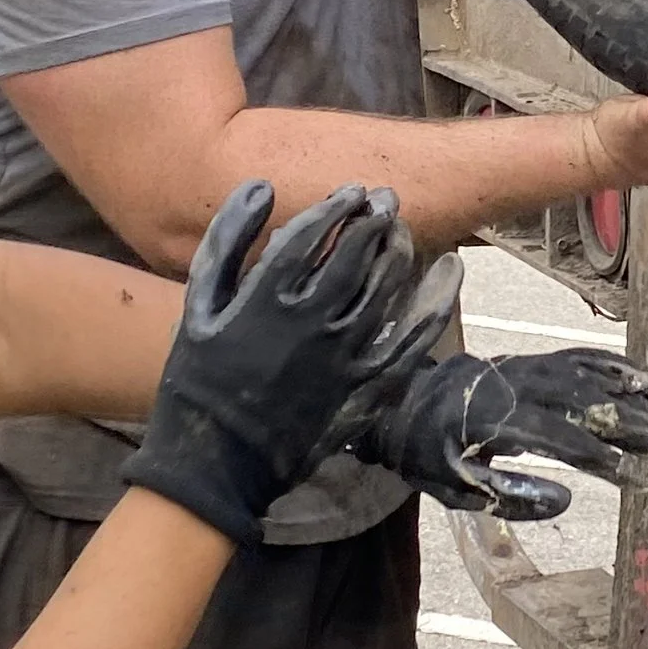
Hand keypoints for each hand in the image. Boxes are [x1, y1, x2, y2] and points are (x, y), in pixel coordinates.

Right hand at [122, 181, 460, 544]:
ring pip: (386, 289)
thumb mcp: (198, 305)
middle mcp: (311, 323)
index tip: (352, 191)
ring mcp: (343, 357)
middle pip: (356, 256)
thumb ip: (227, 242)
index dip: (336, 207)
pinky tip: (449, 270)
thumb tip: (263, 186)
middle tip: (385, 199)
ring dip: (400, 250)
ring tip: (401, 229)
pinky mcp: (365, 387)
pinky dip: (434, 301)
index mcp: (265, 300)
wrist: (218, 462)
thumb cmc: (199, 378)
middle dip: (374, 220)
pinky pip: (411, 340)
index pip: (312, 236)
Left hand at [341, 347, 647, 519]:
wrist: (403, 402)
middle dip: (635, 427)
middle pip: (588, 402)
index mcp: (495, 419)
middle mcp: (517, 386)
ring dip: (634, 396)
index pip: (563, 439)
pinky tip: (647, 381)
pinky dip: (616, 367)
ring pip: (590, 376)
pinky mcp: (534, 362)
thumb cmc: (428, 453)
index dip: (604, 459)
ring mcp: (528, 368)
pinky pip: (580, 358)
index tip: (640, 479)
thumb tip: (565, 500)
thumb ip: (507, 496)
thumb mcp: (452, 487)